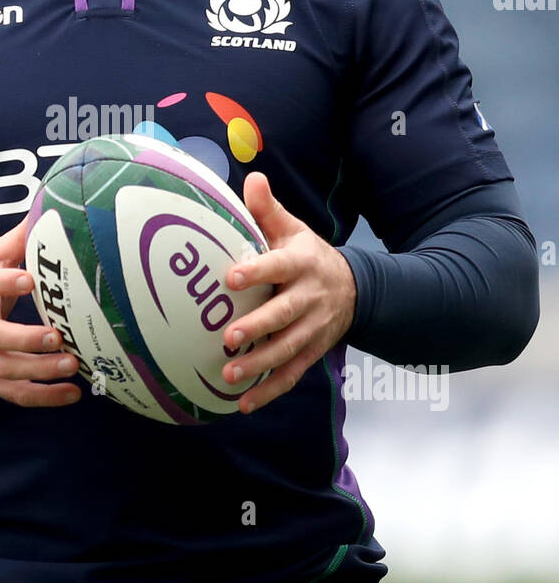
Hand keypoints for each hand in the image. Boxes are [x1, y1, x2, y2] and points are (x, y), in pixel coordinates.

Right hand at [0, 218, 81, 406]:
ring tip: (72, 365)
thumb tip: (48, 208)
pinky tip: (71, 393)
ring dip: (37, 371)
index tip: (30, 280)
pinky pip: (12, 393)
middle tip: (58, 337)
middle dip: (25, 339)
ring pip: (3, 369)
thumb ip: (17, 239)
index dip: (4, 282)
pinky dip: (42, 397)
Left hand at [221, 172, 356, 411]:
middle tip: (228, 337)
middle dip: (257, 327)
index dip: (257, 271)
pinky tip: (244, 404)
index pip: (278, 266)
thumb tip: (252, 178)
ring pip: (287, 349)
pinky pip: (292, 374)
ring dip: (259, 365)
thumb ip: (268, 210)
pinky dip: (269, 391)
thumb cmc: (307, 256)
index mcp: (301, 263)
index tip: (231, 278)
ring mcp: (313, 328)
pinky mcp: (313, 352)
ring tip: (228, 375)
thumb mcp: (293, 229)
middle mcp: (309, 298)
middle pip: (284, 314)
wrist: (355, 289)